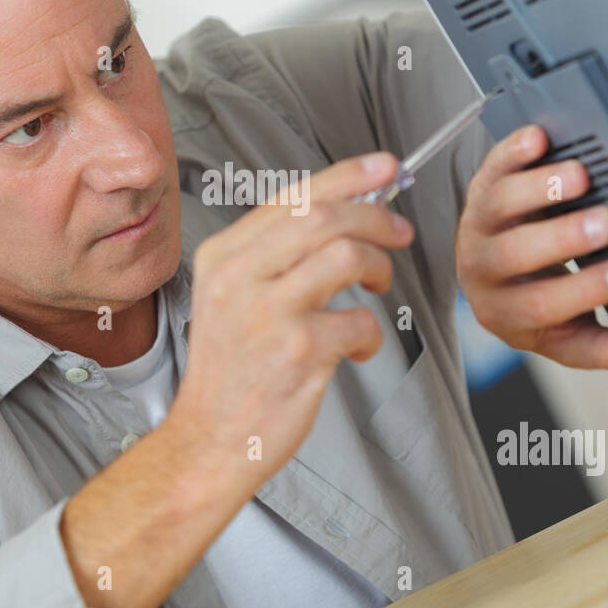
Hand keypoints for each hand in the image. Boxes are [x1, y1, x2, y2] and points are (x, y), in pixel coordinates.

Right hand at [170, 152, 414, 492]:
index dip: (348, 176)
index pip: (293, 197)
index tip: (384, 167)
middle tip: (398, 233)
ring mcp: (268, 312)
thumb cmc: (230, 372)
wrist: (208, 439)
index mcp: (223, 256)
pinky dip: (370, 333)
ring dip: (378, 267)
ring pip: (345, 255)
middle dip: (376, 218)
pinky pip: (358, 320)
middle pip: (325, 217)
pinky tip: (357, 346)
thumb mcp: (231, 298)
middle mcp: (239, 276)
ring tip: (376, 288)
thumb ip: (275, 255)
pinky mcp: (297, 350)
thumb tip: (343, 212)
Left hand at [455, 124, 607, 369]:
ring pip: (499, 205)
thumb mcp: (564, 333)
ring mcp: (477, 224)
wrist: (490, 272)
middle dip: (564, 237)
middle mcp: (484, 269)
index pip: (542, 305)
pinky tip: (538, 139)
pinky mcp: (480, 187)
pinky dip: (513, 152)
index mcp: (506, 312)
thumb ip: (603, 346)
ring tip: (579, 177)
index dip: (586, 290)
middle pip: (517, 254)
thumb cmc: (534, 300)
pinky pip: (492, 167)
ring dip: (540, 189)